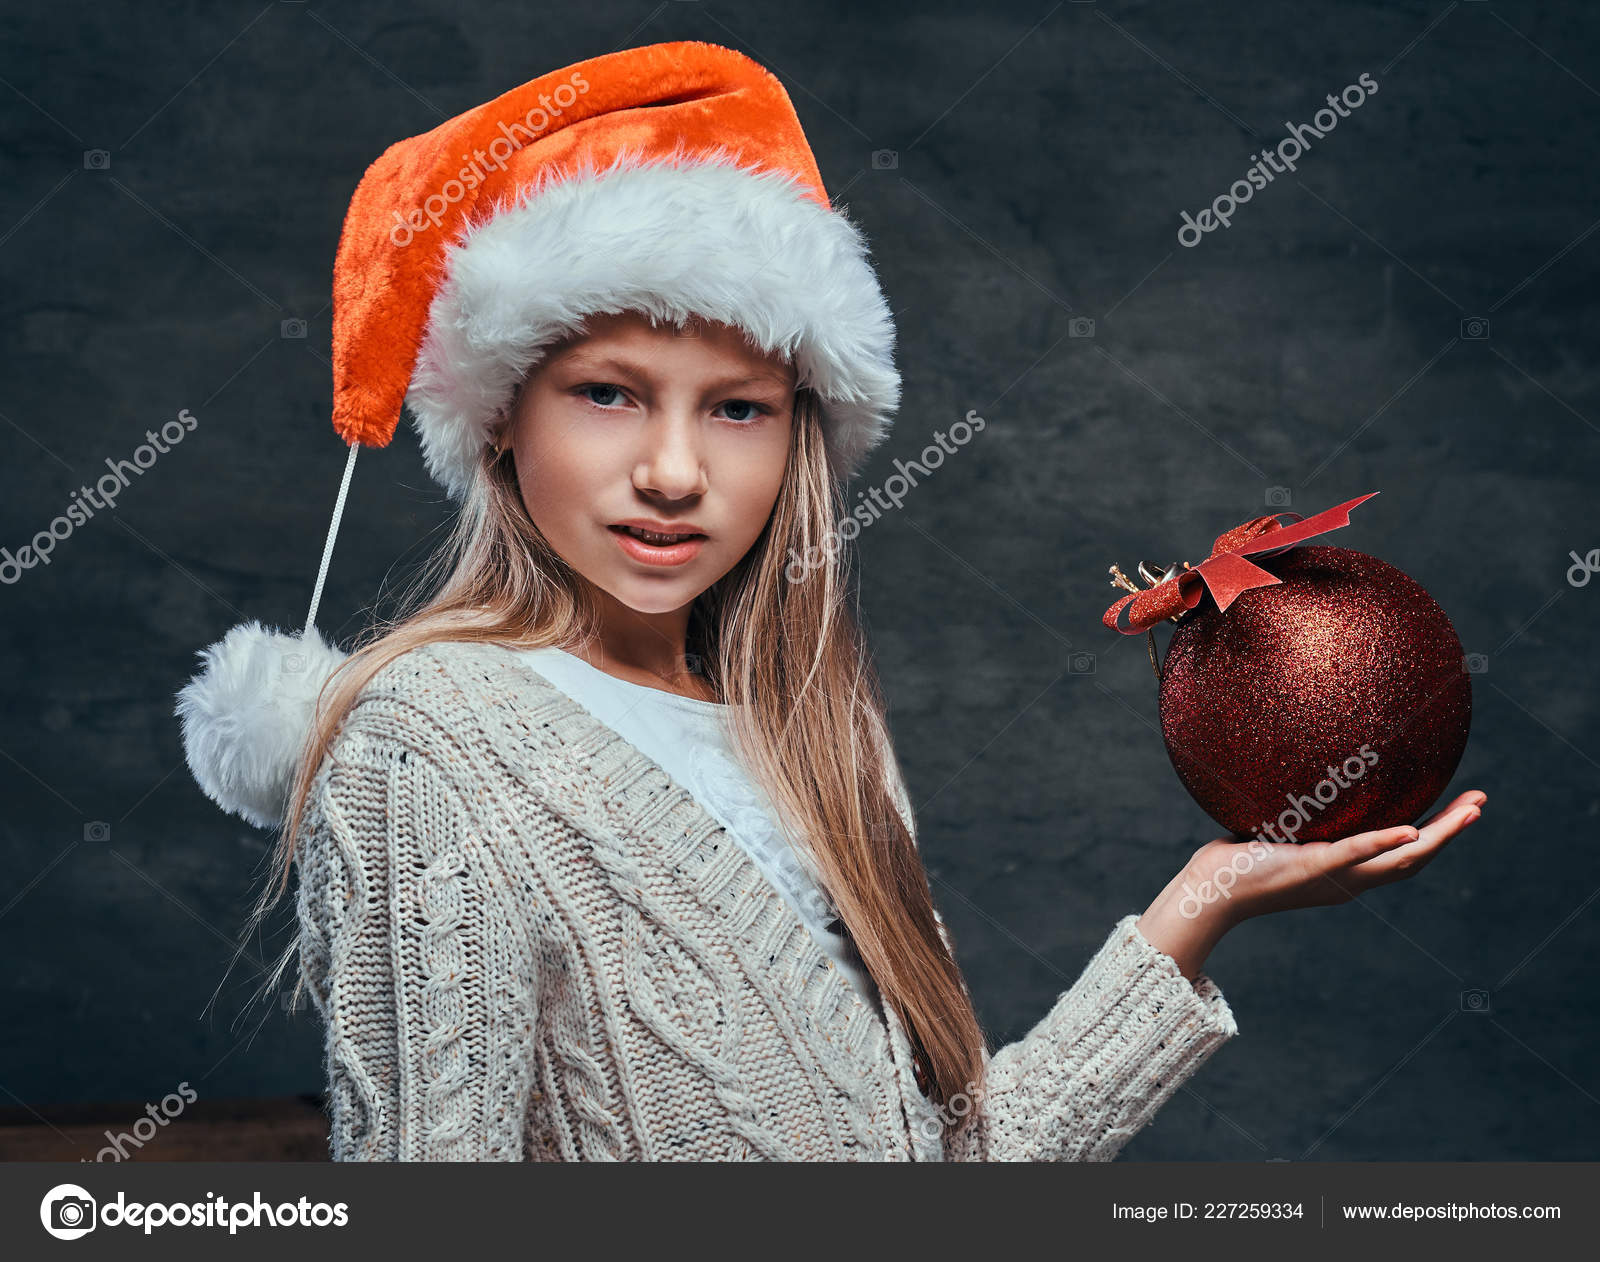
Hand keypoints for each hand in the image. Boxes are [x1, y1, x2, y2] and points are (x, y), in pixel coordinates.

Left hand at [1137, 789, 1485, 977]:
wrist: (1210, 891)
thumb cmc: (1237, 862)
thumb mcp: (1281, 832)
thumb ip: (1300, 814)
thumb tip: (1305, 777)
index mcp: (1344, 874)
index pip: (1401, 856)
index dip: (1435, 836)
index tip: (1459, 810)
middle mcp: (1347, 881)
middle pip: (1415, 858)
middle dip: (1452, 831)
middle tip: (1481, 803)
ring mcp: (1333, 876)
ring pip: (1398, 859)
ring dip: (1438, 835)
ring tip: (1468, 811)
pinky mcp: (1312, 867)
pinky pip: (1354, 853)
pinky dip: (1384, 842)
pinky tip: (1411, 830)